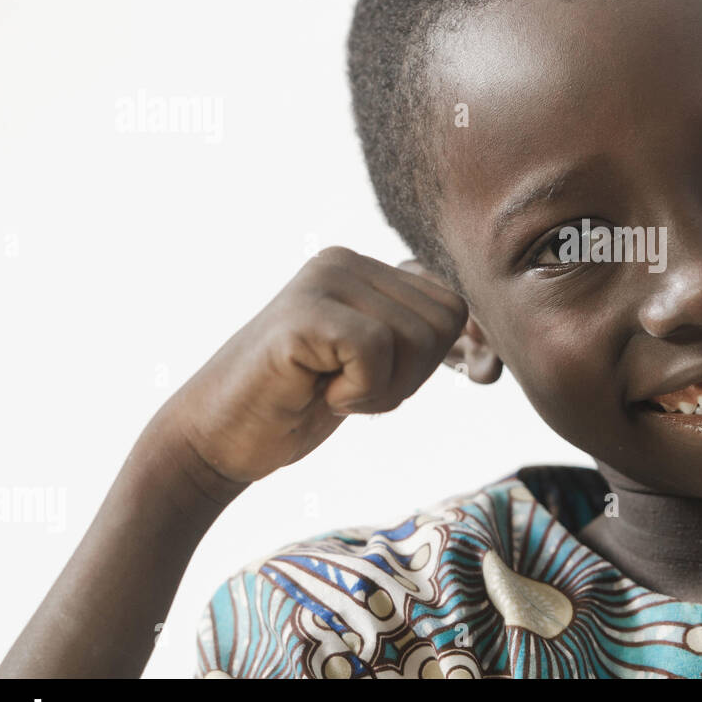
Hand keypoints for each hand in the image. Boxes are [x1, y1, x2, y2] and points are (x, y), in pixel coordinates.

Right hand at [157, 246, 467, 482]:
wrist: (218, 439)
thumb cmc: (298, 404)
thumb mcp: (375, 362)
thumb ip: (418, 334)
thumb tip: (484, 330)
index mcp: (363, 267)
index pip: (452, 307)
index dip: (434, 361)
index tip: (380, 379)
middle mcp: (343, 261)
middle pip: (442, 323)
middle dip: (409, 377)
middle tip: (349, 388)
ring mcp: (321, 282)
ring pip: (415, 339)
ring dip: (382, 388)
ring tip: (330, 388)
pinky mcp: (303, 314)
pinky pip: (377, 352)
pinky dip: (359, 392)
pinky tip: (316, 392)